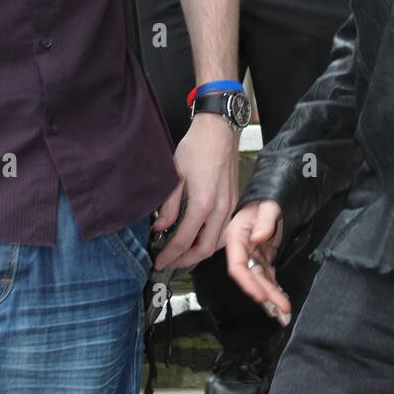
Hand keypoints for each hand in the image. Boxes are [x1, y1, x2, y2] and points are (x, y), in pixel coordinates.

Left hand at [151, 112, 238, 269]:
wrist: (218, 131)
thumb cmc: (197, 148)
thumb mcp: (174, 175)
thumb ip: (168, 206)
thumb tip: (161, 227)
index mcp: (203, 203)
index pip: (184, 240)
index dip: (170, 255)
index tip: (159, 261)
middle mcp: (220, 209)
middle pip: (204, 249)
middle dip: (184, 261)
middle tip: (169, 262)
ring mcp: (230, 206)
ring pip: (218, 244)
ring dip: (200, 252)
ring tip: (182, 253)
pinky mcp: (234, 202)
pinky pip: (225, 231)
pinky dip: (212, 241)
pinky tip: (200, 238)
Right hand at [225, 200, 290, 323]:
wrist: (274, 196)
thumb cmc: (267, 198)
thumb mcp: (268, 205)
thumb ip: (265, 220)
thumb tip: (258, 238)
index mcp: (236, 237)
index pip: (237, 266)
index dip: (248, 283)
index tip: (261, 296)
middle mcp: (242, 249)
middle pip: (251, 277)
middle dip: (266, 293)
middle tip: (281, 308)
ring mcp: (253, 254)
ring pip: (261, 279)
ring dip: (272, 294)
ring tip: (284, 309)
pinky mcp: (264, 256)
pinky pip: (268, 275)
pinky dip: (274, 287)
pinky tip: (281, 299)